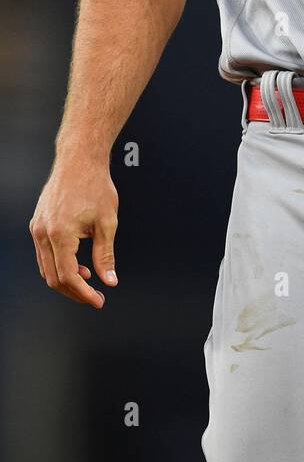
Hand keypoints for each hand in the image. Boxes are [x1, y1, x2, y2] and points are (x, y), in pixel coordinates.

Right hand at [30, 158, 118, 308]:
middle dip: (74, 292)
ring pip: (45, 268)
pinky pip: (44, 254)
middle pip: (53, 277)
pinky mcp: (37, 224)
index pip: (68, 276)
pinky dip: (58, 265)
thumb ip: (105, 255)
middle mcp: (43, 233)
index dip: (83, 294)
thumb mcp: (107, 222)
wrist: (79, 160)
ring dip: (65, 279)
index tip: (99, 300)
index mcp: (60, 233)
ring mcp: (37, 228)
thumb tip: (109, 281)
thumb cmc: (95, 186)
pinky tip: (77, 264)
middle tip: (95, 296)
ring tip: (88, 279)